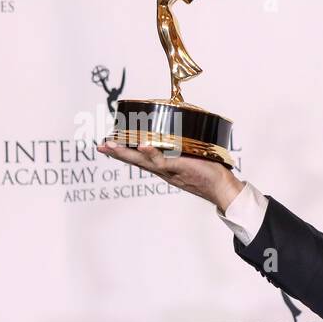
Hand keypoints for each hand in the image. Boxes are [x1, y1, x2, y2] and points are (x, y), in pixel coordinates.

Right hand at [99, 141, 243, 213]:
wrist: (222, 188)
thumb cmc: (209, 172)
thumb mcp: (190, 158)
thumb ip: (182, 150)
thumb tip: (180, 134)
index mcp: (163, 167)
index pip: (139, 158)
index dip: (123, 152)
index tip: (105, 145)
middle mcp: (162, 170)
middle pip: (135, 160)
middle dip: (117, 153)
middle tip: (100, 146)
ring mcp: (169, 170)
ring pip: (143, 161)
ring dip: (125, 153)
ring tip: (110, 145)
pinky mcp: (180, 168)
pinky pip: (162, 161)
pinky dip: (151, 153)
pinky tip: (142, 146)